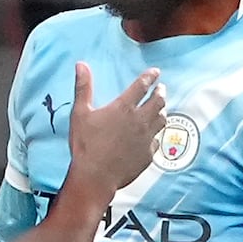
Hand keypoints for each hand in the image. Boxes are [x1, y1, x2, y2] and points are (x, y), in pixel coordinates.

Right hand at [65, 62, 166, 194]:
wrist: (95, 176)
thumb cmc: (85, 145)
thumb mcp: (80, 113)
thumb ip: (83, 87)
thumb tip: (81, 64)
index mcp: (123, 108)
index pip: (142, 86)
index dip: (150, 77)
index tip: (156, 72)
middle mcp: (139, 120)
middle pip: (158, 102)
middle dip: (161, 93)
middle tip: (161, 89)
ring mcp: (146, 139)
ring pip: (162, 120)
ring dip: (162, 112)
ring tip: (161, 110)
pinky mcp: (148, 155)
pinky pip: (157, 142)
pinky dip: (156, 136)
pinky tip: (153, 136)